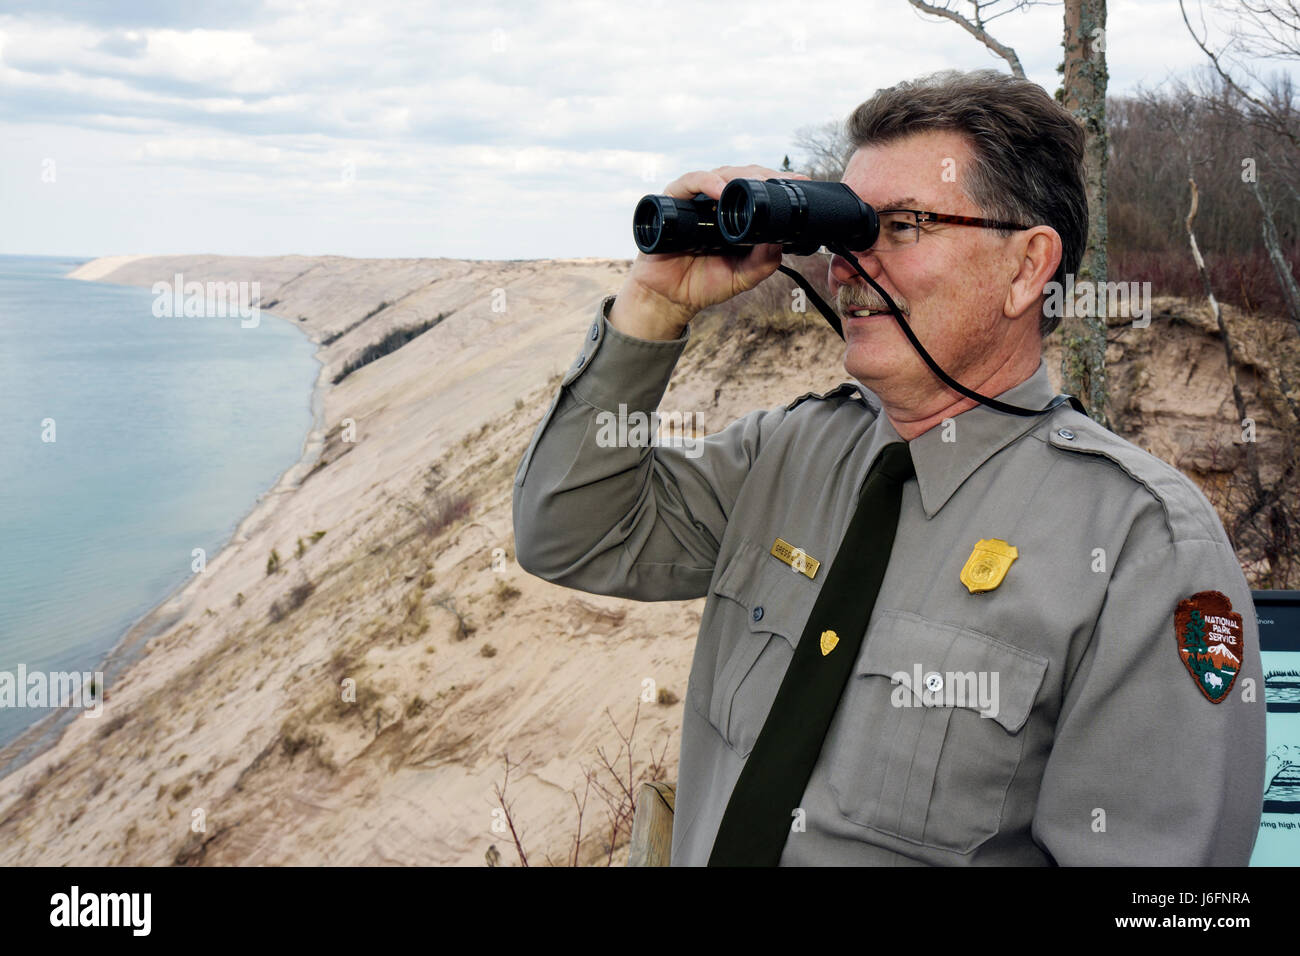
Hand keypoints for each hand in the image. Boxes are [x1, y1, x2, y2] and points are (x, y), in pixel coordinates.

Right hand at [609, 165, 810, 340]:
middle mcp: (714, 204)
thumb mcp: (741, 278)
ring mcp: (693, 201)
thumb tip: (781, 241)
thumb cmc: (704, 284)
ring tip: (754, 183)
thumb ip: (762, 264)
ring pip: (718, 174)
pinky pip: (687, 184)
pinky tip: (718, 191)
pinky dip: (704, 183)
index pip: (758, 189)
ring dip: (738, 176)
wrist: (669, 299)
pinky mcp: (671, 202)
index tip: (800, 182)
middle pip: (741, 176)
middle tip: (779, 181)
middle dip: (762, 175)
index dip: (777, 182)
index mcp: (734, 215)